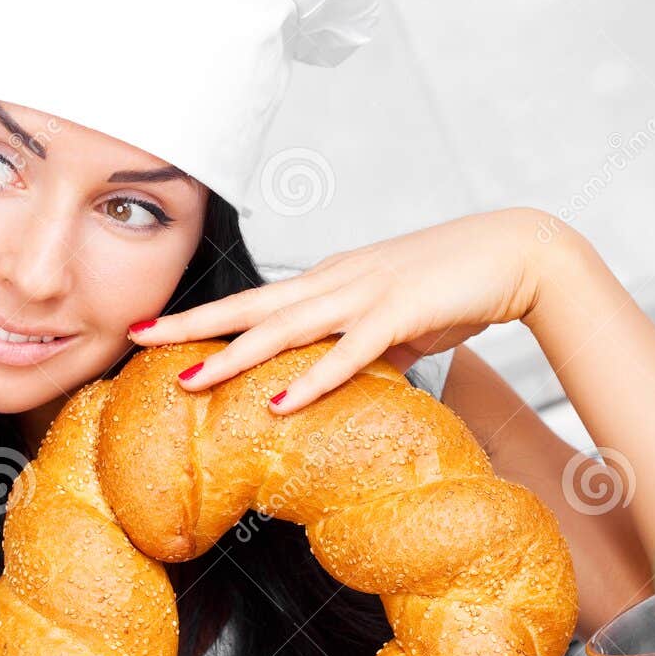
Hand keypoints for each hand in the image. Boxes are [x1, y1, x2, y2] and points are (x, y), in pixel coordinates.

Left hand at [128, 207, 578, 412]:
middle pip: (249, 306)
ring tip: (187, 378)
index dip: (202, 315)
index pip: (254, 301)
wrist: (519, 252)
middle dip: (190, 324)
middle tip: (135, 337)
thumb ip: (361, 343)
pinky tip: (278, 403)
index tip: (153, 328)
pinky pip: (347, 352)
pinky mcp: (401, 314)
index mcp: (331, 280)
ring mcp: (365, 294)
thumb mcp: (395, 319)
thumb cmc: (456, 284)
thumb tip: (337, 376)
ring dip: (234, 354)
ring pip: (285, 327)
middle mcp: (336, 281)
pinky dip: (311, 378)